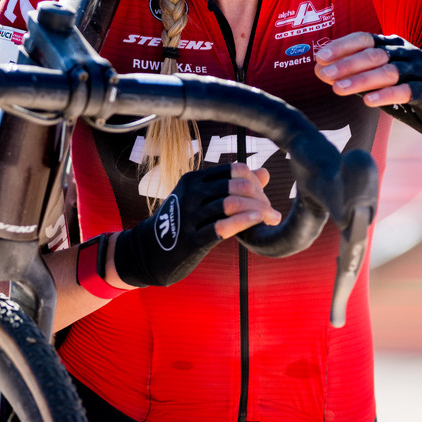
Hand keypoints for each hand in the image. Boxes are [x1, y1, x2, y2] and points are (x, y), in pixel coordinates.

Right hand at [112, 163, 277, 287]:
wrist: (148, 251)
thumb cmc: (182, 223)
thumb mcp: (201, 200)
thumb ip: (232, 186)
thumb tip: (264, 173)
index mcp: (194, 180)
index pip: (234, 170)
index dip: (255, 181)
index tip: (265, 197)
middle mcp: (191, 194)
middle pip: (236, 185)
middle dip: (260, 197)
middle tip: (272, 211)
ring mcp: (189, 216)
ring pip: (232, 204)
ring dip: (259, 211)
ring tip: (272, 218)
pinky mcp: (190, 240)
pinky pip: (221, 227)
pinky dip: (244, 221)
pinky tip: (259, 221)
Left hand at [315, 32, 421, 142]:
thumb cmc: (408, 93)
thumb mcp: (379, 82)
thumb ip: (354, 75)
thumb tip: (320, 70)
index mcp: (394, 45)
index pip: (365, 39)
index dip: (342, 47)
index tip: (320, 58)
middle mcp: (408, 53)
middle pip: (374, 54)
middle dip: (346, 64)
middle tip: (324, 75)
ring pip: (388, 71)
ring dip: (360, 80)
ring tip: (338, 89)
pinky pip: (408, 91)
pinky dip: (386, 94)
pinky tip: (368, 101)